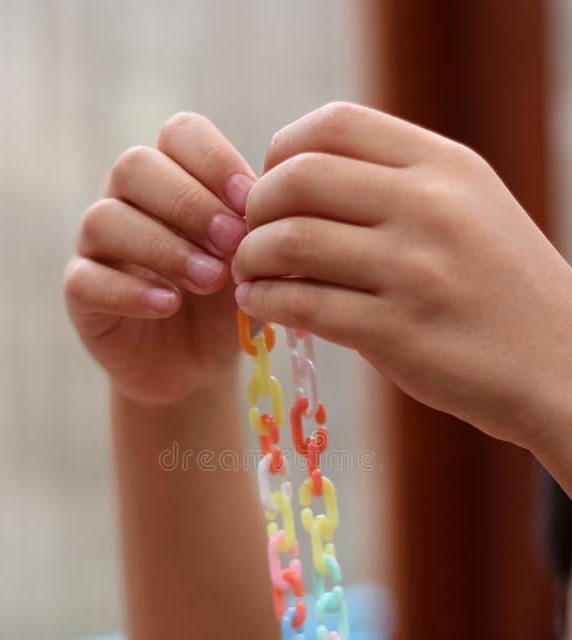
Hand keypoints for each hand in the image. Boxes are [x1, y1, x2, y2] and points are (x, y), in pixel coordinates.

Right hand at [65, 113, 254, 406]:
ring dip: (163, 247)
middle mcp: (125, 197)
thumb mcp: (255, 265)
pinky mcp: (80, 290)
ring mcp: (95, 243)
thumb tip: (271, 209)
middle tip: (232, 243)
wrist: (198, 362)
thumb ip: (261, 234)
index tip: (250, 200)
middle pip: (135, 166)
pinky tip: (169, 305)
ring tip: (210, 281)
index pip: (180, 133)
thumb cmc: (227, 300)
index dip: (214, 159)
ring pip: (105, 219)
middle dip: (189, 203)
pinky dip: (130, 291)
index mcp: (172, 173)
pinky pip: (86, 279)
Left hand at [233, 102, 571, 449]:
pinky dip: (265, 302)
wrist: (558, 365)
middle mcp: (429, 207)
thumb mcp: (470, 210)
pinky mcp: (397, 333)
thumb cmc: (504, 289)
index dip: (282, 150)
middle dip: (255, 206)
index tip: (271, 186)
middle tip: (247, 235)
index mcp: (445, 166)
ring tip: (248, 274)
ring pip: (292, 240)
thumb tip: (300, 187)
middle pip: (300, 177)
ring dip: (252, 257)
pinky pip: (303, 304)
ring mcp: (413, 270)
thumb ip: (397, 189)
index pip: (335, 125)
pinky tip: (260, 306)